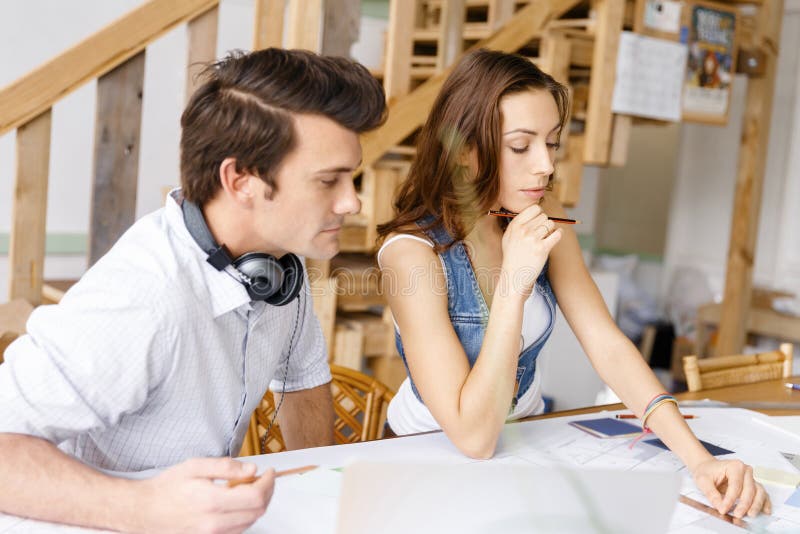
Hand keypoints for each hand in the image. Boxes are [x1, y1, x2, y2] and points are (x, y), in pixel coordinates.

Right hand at [135, 457, 275, 532]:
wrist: (144, 511)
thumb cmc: (167, 487)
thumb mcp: (194, 466)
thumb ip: (225, 467)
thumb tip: (251, 470)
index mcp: (212, 501)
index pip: (255, 496)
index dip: (269, 483)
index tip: (269, 472)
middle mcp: (214, 523)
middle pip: (257, 511)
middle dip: (267, 492)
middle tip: (263, 478)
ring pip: (250, 522)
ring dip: (257, 504)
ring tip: (248, 488)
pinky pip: (238, 530)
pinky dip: (245, 515)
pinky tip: (237, 502)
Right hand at [500, 204, 561, 295]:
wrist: (514, 276)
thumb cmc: (512, 257)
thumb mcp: (508, 237)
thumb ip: (518, 223)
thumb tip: (534, 211)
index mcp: (515, 226)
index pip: (534, 208)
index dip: (539, 214)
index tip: (538, 221)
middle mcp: (523, 230)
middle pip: (544, 216)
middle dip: (544, 223)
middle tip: (541, 234)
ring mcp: (533, 239)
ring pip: (551, 224)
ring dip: (550, 230)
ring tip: (544, 239)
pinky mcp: (542, 248)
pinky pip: (557, 234)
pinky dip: (558, 234)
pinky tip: (554, 238)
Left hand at [690, 457, 770, 517]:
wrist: (708, 468)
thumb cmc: (707, 472)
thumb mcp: (703, 480)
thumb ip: (711, 494)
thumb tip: (721, 507)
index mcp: (734, 466)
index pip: (735, 485)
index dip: (730, 499)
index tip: (724, 509)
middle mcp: (746, 471)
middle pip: (749, 489)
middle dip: (744, 504)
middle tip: (738, 514)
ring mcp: (751, 479)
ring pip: (759, 492)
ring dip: (756, 505)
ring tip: (751, 514)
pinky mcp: (753, 486)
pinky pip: (762, 495)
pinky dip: (764, 503)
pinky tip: (765, 511)